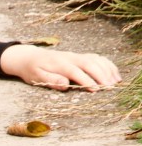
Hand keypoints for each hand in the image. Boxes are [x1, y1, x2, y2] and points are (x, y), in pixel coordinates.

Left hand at [0, 44, 120, 90]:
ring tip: (115, 82)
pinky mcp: (80, 56)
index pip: (74, 71)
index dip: (85, 80)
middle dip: (100, 75)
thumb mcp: (36, 77)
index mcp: (58, 64)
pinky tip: (115, 74)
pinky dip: (107, 65)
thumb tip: (64, 84)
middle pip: (89, 63)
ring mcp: (76, 56)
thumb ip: (50, 80)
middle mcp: (69, 58)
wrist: (29, 57)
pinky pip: (97, 58)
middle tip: (109, 87)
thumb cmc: (32, 70)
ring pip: (95, 59)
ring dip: (107, 70)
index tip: (95, 89)